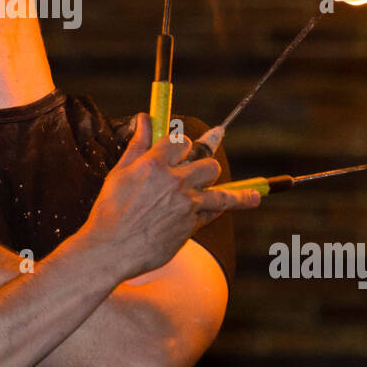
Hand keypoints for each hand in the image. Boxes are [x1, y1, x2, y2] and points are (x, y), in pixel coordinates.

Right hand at [84, 114, 259, 282]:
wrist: (111, 248)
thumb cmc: (110, 210)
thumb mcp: (120, 172)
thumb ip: (138, 144)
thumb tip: (145, 117)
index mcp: (155, 164)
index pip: (182, 141)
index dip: (184, 144)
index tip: (184, 148)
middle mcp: (175, 182)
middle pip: (208, 164)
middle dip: (207, 165)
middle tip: (203, 171)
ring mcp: (186, 205)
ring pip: (222, 194)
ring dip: (239, 195)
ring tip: (256, 197)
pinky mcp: (190, 226)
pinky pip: (212, 216)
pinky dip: (219, 212)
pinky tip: (231, 213)